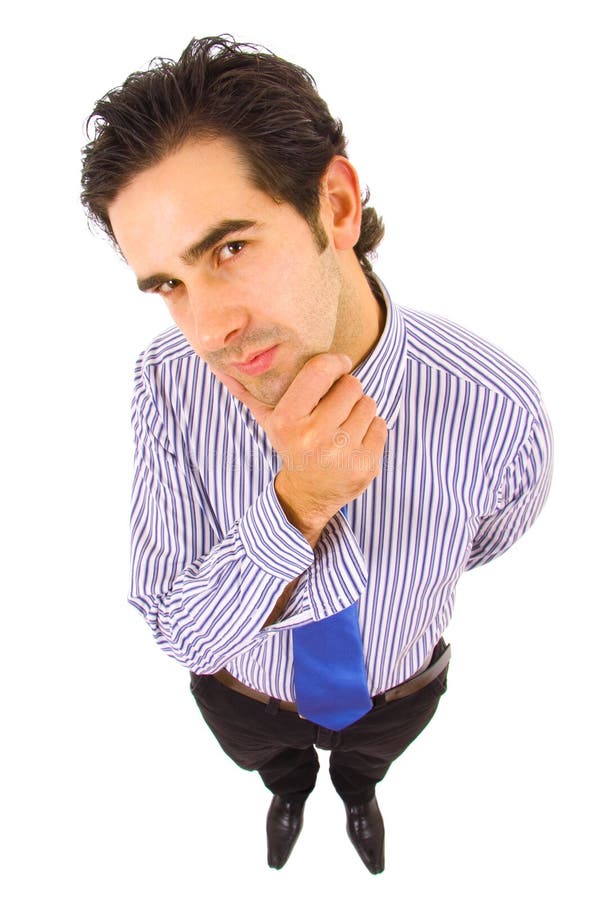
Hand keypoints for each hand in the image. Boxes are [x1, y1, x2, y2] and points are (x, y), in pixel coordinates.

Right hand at [213, 353, 387, 543]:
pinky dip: (371, 430)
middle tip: (336, 404)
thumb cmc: (290, 445)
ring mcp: (342, 453)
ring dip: (360, 410)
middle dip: (348, 390)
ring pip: (369, 404)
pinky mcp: (366, 466)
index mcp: (288, 420)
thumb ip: (247, 391)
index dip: (335, 362)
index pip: (321, 370)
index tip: (338, 365)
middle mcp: (314, 437)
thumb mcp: (267, 419)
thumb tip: (217, 366)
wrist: (307, 495)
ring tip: (343, 423)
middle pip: (352, 386)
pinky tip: (354, 441)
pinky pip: (381, 425)